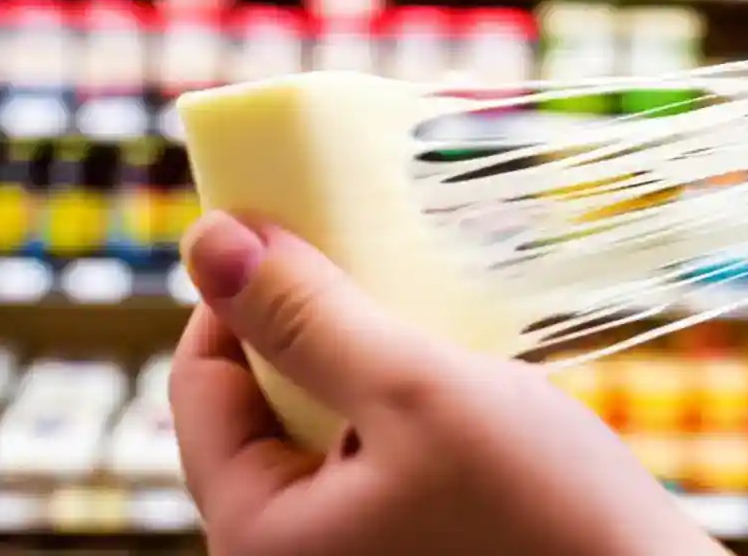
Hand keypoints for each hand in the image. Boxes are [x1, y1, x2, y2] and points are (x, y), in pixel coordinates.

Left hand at [170, 211, 725, 555]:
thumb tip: (209, 239)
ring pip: (321, 421)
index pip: (201, 384)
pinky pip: (372, 451)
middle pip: (260, 402)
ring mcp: (352, 551)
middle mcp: (294, 554)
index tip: (298, 224)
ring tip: (430, 330)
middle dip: (315, 325)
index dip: (241, 290)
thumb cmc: (545, 509)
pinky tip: (455, 380)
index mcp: (262, 536)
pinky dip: (400, 400)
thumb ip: (308, 318)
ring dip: (365, 357)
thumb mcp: (416, 393)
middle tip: (381, 272)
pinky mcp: (406, 540)